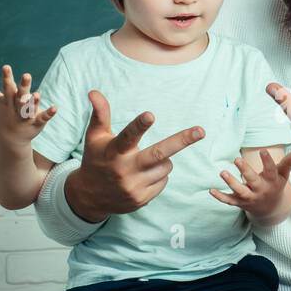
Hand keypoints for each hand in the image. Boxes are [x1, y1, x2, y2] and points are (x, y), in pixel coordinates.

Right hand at [0, 64, 56, 145]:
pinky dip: (49, 113)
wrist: (10, 138)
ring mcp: (27, 116)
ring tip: (36, 94)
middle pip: (20, 96)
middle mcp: (17, 108)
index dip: (6, 77)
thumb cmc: (3, 113)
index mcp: (8, 100)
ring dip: (33, 102)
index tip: (6, 66)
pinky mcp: (37, 122)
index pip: (7, 87)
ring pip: (30, 109)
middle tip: (27, 75)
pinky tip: (54, 108)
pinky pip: (43, 118)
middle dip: (23, 87)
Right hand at [68, 89, 204, 219]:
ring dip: (163, 160)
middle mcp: (124, 170)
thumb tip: (94, 91)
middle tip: (201, 131)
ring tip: (144, 161)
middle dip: (181, 141)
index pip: (127, 136)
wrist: (90, 197)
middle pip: (159, 154)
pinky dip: (159, 176)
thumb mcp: (95, 137)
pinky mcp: (141, 199)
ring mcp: (134, 186)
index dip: (139, 125)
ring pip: (166, 166)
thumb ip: (100, 114)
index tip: (151, 115)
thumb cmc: (96, 159)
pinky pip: (164, 181)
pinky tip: (143, 176)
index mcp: (113, 151)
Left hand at [209, 149, 290, 220]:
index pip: (271, 171)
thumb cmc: (276, 185)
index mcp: (271, 182)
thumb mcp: (283, 175)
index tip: (263, 150)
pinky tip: (211, 190)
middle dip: (245, 171)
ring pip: (240, 191)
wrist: (270, 209)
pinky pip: (229, 201)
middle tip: (237, 159)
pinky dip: (220, 196)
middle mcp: (260, 190)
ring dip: (231, 183)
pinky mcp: (239, 203)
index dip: (267, 161)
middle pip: (252, 181)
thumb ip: (288, 162)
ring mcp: (249, 197)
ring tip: (222, 172)